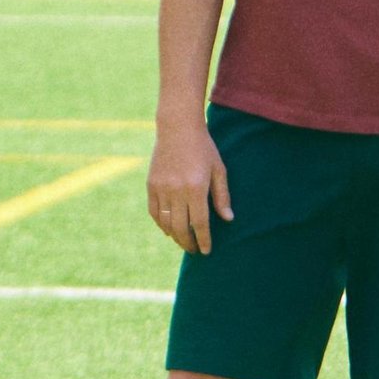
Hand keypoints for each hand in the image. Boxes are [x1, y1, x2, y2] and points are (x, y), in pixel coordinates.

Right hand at [147, 118, 231, 254]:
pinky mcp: (151, 184)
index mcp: (196, 188)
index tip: (206, 251)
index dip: (203, 239)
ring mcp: (161, 188)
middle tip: (195, 250)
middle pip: (180, 227)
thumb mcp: (218, 170)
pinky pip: (154, 211)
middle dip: (189, 243)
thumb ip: (222, 196)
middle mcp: (176, 191)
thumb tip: (228, 219)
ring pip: (165, 222)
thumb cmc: (203, 148)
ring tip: (183, 241)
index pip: (199, 223)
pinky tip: (169, 229)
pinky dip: (161, 224)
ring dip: (175, 236)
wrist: (177, 128)